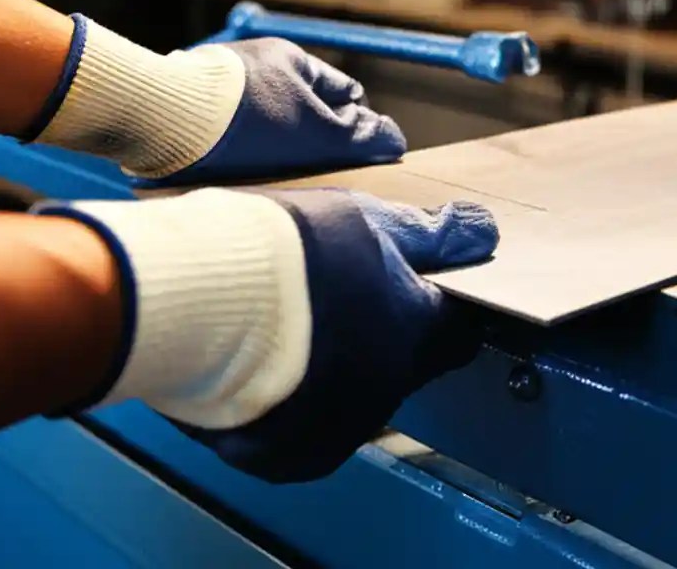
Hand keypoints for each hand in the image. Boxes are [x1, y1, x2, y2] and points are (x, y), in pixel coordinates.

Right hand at [40, 188, 496, 481]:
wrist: (194, 300)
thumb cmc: (285, 253)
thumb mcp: (366, 222)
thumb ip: (430, 234)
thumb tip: (482, 230)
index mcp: (417, 336)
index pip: (460, 333)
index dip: (442, 309)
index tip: (420, 289)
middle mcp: (386, 394)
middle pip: (400, 367)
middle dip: (377, 336)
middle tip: (334, 296)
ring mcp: (336, 431)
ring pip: (350, 400)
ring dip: (332, 369)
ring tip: (287, 325)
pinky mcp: (284, 455)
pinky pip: (299, 431)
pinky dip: (289, 401)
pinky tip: (259, 363)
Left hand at [153, 39, 406, 185]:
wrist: (157, 116)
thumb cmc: (244, 121)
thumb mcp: (316, 134)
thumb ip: (360, 138)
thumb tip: (392, 139)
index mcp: (291, 59)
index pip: (344, 93)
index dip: (354, 126)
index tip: (349, 156)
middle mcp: (255, 64)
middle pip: (302, 111)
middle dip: (308, 141)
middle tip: (306, 173)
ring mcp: (220, 83)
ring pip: (264, 123)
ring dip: (269, 149)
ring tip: (263, 177)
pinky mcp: (187, 105)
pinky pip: (226, 130)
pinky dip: (233, 151)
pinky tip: (227, 172)